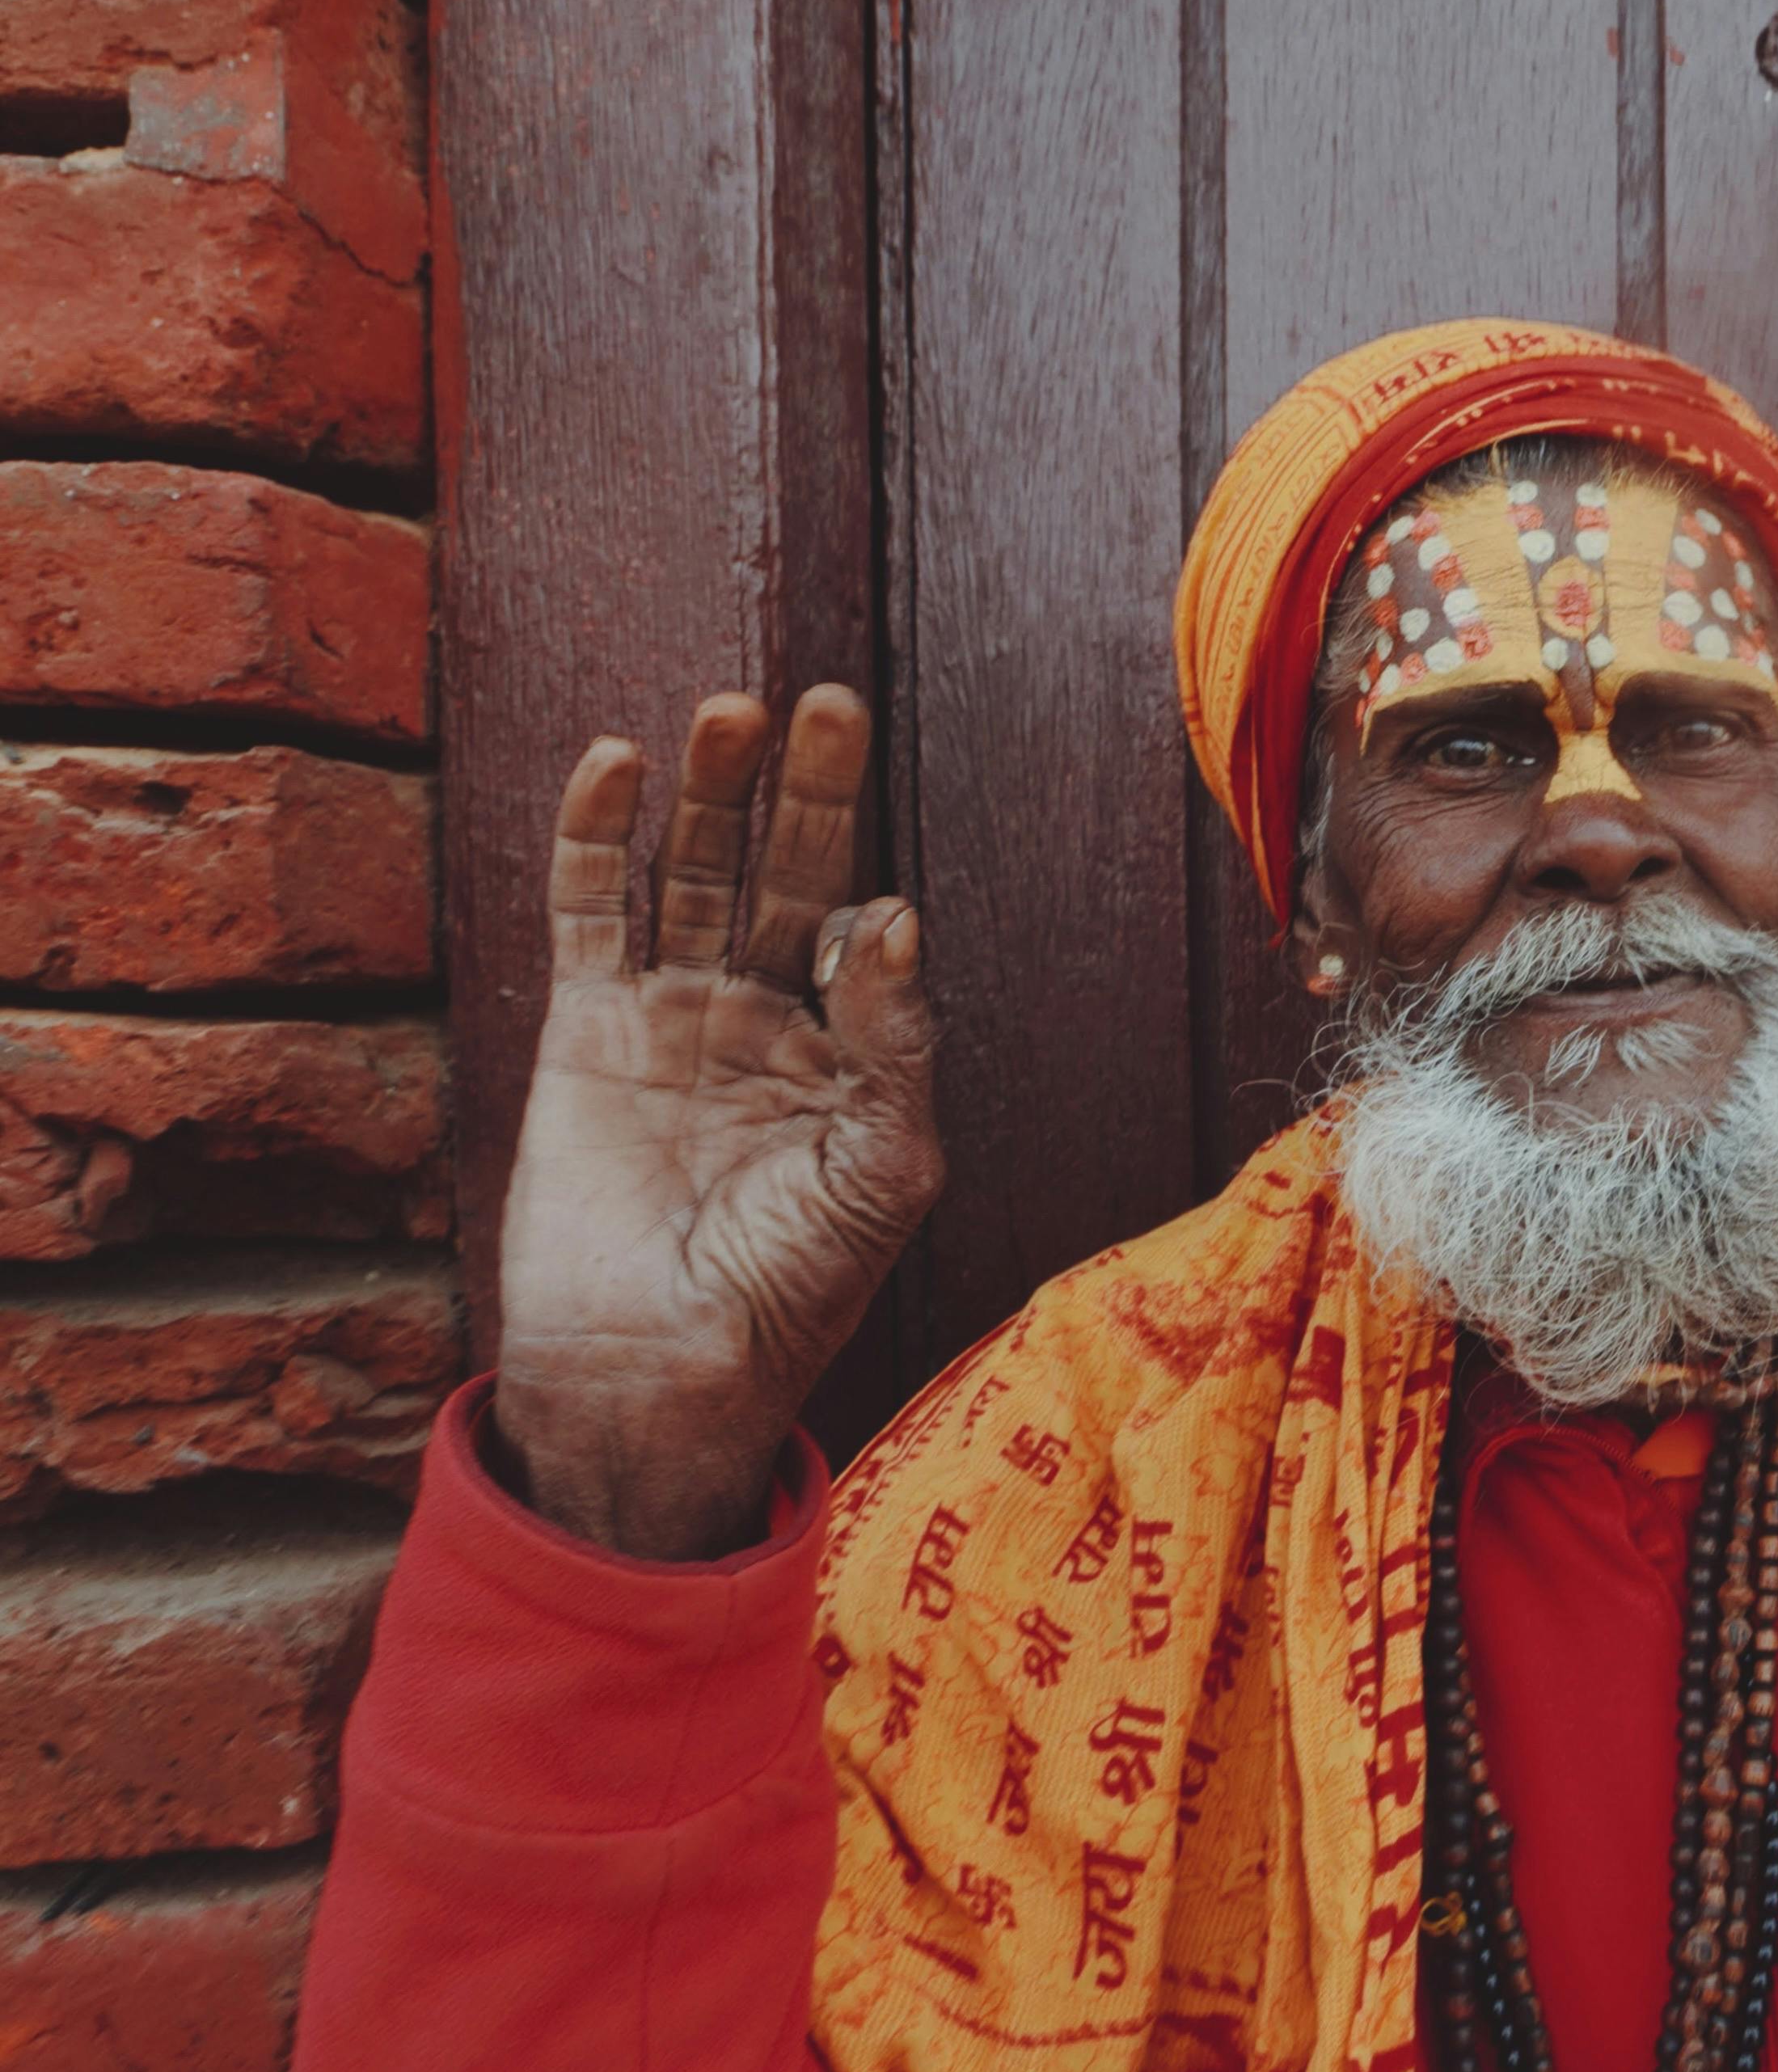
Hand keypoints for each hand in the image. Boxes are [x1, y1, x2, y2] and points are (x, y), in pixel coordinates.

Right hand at [487, 686, 944, 1558]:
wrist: (661, 1369)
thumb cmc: (792, 1288)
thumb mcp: (884, 1169)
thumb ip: (897, 1042)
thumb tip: (896, 913)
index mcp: (848, 1047)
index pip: (869, 938)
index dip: (872, 917)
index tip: (871, 919)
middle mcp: (766, 1013)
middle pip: (789, 870)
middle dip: (808, 790)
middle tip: (828, 702)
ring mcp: (674, 1012)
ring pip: (696, 870)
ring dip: (713, 791)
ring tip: (733, 711)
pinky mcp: (586, 1025)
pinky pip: (593, 909)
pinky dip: (598, 835)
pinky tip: (616, 762)